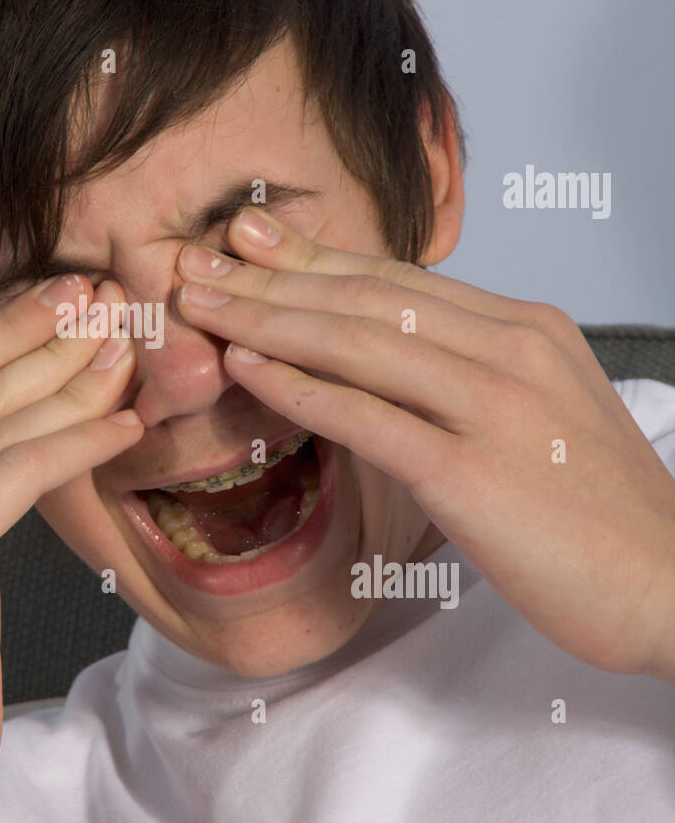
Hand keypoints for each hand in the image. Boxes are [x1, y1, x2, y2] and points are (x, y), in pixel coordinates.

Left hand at [174, 207, 674, 681]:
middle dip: (271, 275)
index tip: (249, 236)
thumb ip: (470, 372)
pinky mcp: (472, 471)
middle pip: (368, 297)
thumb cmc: (600, 511)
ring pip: (358, 343)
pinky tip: (246, 370)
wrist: (673, 585)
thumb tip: (385, 357)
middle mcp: (510, 349)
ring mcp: (494, 406)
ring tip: (198, 304)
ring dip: (266, 318)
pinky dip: (300, 388)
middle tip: (196, 258)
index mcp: (526, 328)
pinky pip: (368, 417)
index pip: (399, 278)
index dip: (315, 255)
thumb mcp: (541, 409)